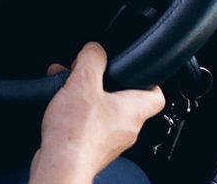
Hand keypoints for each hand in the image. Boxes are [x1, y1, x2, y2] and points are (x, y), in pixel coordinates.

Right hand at [29, 43, 165, 183]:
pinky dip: (77, 114)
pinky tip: (60, 108)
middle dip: (103, 84)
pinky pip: (89, 127)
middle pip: (124, 100)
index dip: (149, 80)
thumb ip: (92, 59)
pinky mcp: (92, 150)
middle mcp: (127, 129)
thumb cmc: (76, 133)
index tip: (136, 70)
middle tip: (87, 74)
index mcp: (134, 111)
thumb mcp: (83, 82)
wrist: (60, 167)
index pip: (156, 95)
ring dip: (86, 97)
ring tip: (66, 87)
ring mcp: (110, 142)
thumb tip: (95, 49)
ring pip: (104, 112)